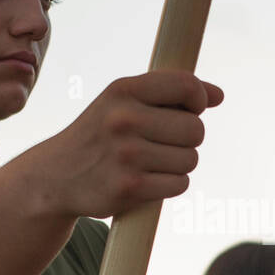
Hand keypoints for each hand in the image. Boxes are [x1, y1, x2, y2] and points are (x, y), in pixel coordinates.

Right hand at [41, 70, 222, 218]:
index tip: (192, 109)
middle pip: (196, 129)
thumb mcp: (123, 102)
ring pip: (190, 159)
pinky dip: (171, 184)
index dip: (199, 100)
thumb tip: (218, 95)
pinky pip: (179, 184)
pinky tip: (148, 180)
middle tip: (164, 142)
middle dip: (188, 139)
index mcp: (123, 90)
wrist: (56, 176)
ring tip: (152, 162)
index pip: (187, 86)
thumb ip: (169, 92)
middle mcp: (123, 119)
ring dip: (179, 164)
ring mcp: (126, 155)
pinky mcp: (129, 187)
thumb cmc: (100, 134)